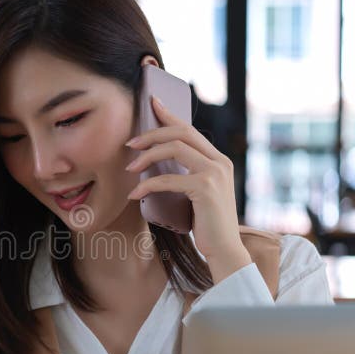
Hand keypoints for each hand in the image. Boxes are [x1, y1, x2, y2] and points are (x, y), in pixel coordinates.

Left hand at [125, 97, 250, 282]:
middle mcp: (220, 161)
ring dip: (146, 156)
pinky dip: (147, 185)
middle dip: (152, 134)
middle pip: (181, 132)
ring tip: (129, 168)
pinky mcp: (205, 188)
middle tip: (130, 144)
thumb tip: (158, 160)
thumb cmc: (206, 224)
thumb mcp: (198, 193)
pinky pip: (167, 178)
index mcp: (218, 159)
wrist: (225, 250)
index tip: (151, 103)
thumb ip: (188, 174)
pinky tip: (134, 194)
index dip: (169, 114)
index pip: (190, 129)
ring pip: (174, 148)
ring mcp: (214, 173)